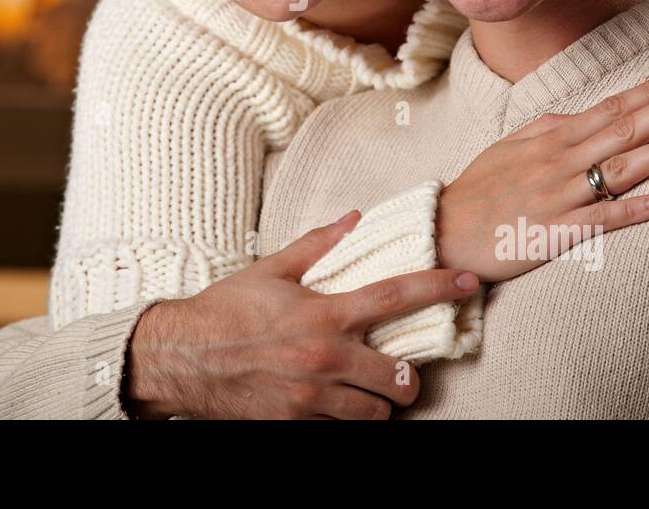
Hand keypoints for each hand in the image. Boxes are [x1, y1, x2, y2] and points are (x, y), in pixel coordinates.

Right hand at [123, 212, 478, 419]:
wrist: (180, 360)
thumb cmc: (224, 310)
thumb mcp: (270, 269)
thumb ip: (318, 244)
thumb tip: (354, 218)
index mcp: (323, 313)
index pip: (396, 296)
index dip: (438, 287)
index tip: (468, 282)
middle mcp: (324, 357)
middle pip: (401, 377)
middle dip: (408, 377)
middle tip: (399, 369)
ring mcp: (312, 397)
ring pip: (376, 413)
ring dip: (379, 402)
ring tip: (367, 389)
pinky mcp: (296, 423)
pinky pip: (342, 429)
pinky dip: (347, 418)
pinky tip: (336, 402)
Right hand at [436, 66, 648, 280]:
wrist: (444, 232)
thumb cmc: (479, 190)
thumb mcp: (508, 147)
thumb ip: (548, 128)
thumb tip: (584, 113)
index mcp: (550, 140)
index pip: (609, 108)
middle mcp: (558, 163)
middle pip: (622, 131)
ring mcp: (559, 197)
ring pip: (618, 171)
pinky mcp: (554, 233)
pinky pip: (599, 221)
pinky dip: (631, 212)